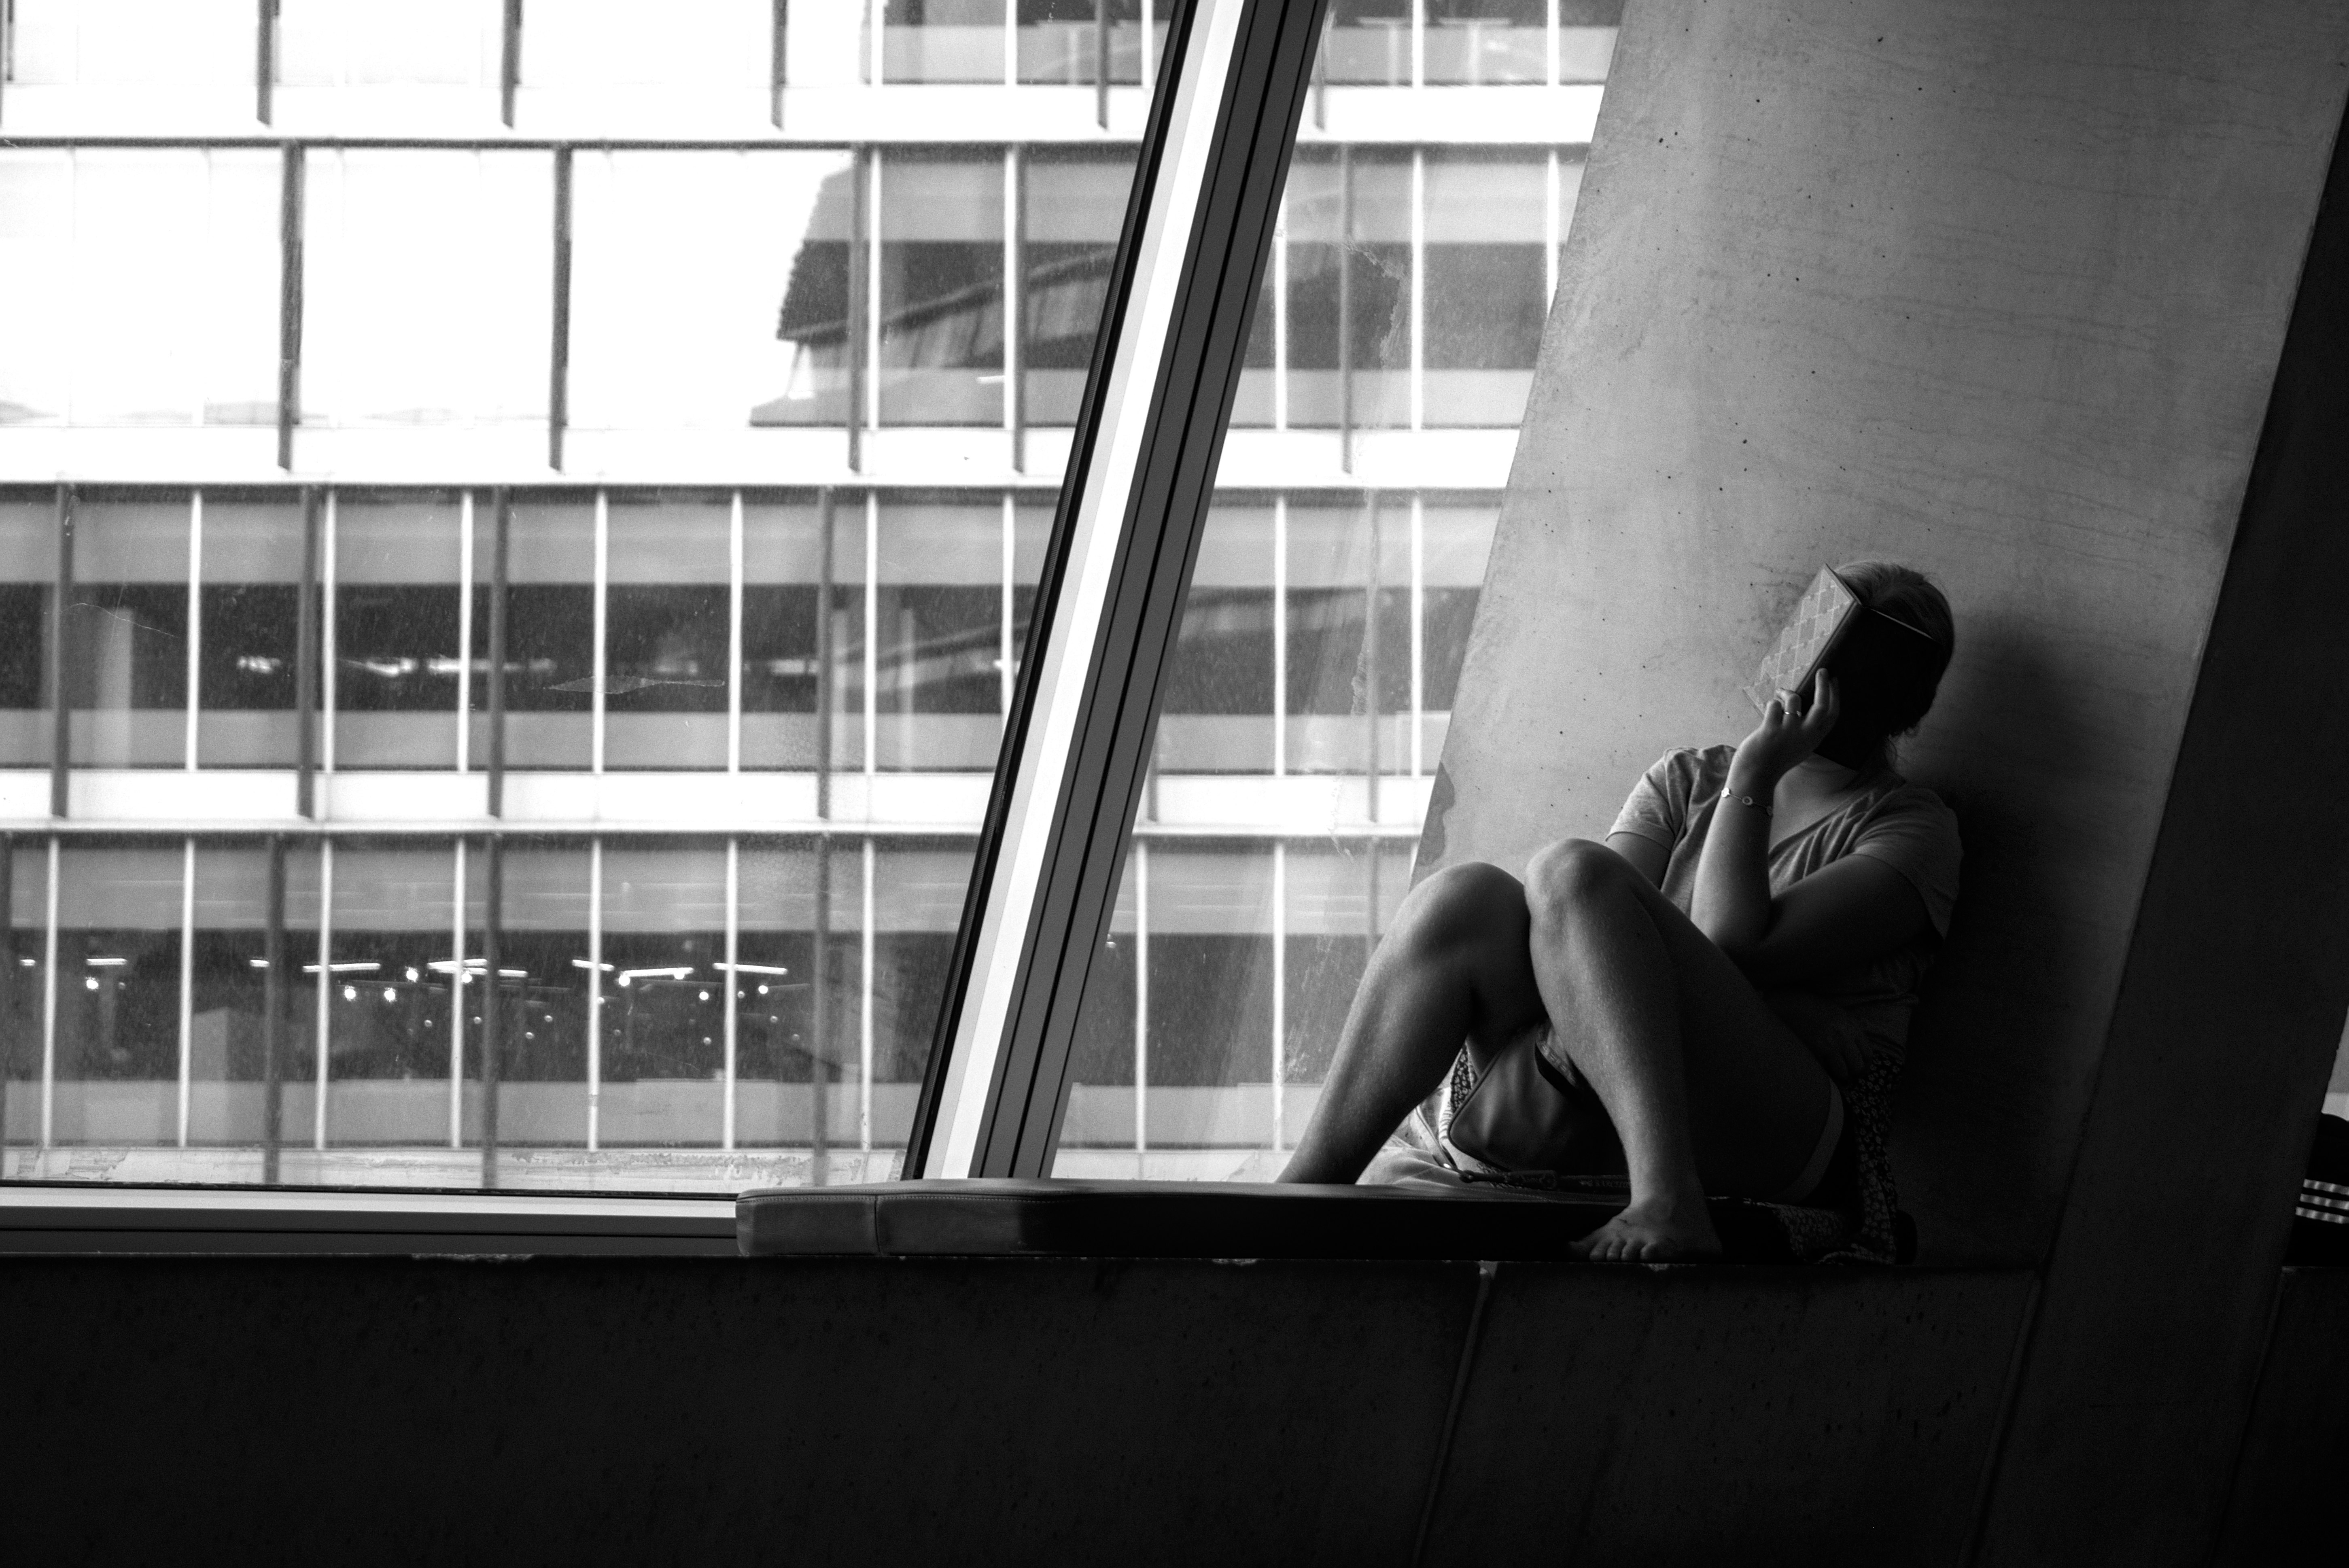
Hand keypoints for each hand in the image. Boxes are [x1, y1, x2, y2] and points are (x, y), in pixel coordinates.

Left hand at [1732, 668, 1839, 790]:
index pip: (1832, 715)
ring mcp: (1789, 732)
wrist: (1756, 774)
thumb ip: (1806, 729)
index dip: (1835, 696)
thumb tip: (1802, 702)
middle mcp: (1806, 735)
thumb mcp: (1799, 746)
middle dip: (1823, 685)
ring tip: (1780, 694)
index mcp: (1814, 739)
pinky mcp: (1771, 729)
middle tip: (1822, 671)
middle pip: (1821, 705)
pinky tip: (1768, 713)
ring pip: (1794, 699)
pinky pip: (1774, 705)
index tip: (1835, 680)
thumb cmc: (1776, 758)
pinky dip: (1772, 703)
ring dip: (1786, 692)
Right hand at [1765, 991, 1866, 1084]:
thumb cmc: (1819, 1011)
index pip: (1867, 1054)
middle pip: (1857, 1066)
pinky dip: (1827, 1070)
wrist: (1796, 1007)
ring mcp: (1828, 1046)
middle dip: (1855, 1073)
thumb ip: (1854, 1032)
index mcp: (1852, 1028)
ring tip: (1837, 1071)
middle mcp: (1843, 1038)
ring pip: (1843, 1072)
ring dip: (1841, 1074)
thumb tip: (1861, 1052)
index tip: (1862, 1069)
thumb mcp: (1842, 1016)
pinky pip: (1826, 1070)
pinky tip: (1825, 1065)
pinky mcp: (1815, 1052)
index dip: (1866, 1065)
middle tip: (1851, 1074)